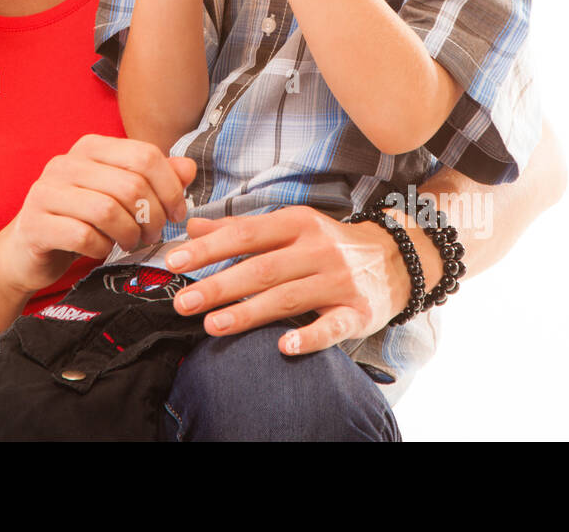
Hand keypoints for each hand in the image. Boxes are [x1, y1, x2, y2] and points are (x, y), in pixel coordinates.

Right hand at [0, 134, 196, 295]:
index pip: (145, 155)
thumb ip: (154, 179)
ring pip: (108, 210)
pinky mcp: (35, 223)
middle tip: (152, 235)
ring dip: (129, 234)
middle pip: (130, 185)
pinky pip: (84, 236)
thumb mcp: (119, 195)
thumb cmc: (80, 219)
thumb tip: (188, 168)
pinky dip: (102, 248)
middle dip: (152, 217)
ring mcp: (46, 191)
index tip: (178, 214)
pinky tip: (101, 250)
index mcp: (90, 147)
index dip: (170, 188)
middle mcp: (66, 162)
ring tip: (130, 243)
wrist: (27, 251)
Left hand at [163, 206, 426, 354]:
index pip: (246, 234)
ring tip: (212, 324)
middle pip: (261, 268)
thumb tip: (194, 227)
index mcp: (297, 224)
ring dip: (248, 312)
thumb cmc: (327, 243)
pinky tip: (284, 346)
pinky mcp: (357, 311)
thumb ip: (241, 229)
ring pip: (288, 297)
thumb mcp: (289, 226)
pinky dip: (310, 336)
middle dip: (218, 285)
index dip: (209, 248)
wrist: (394, 257)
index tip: (175, 261)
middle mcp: (317, 249)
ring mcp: (338, 281)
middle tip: (182, 301)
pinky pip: (332, 326)